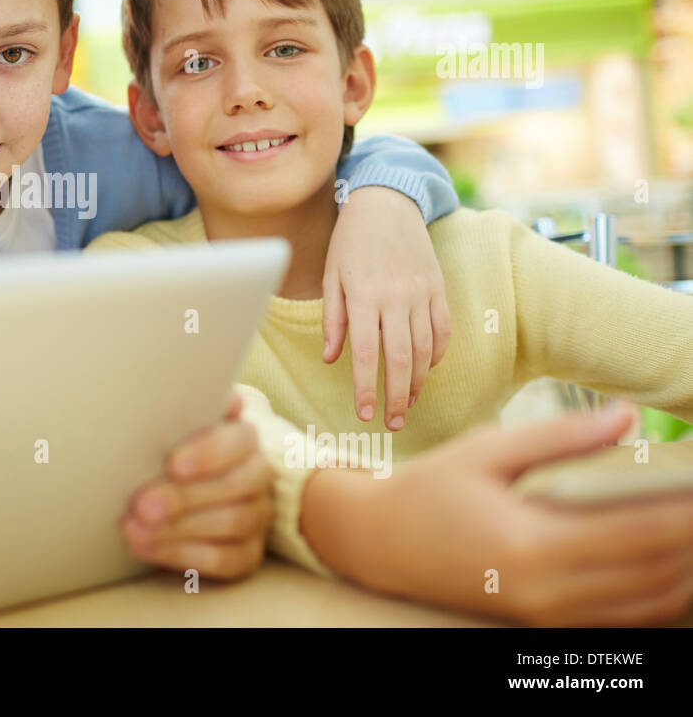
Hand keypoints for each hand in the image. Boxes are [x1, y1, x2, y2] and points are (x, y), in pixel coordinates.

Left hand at [121, 391, 273, 579]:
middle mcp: (258, 474)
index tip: (172, 464)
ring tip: (134, 529)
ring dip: (178, 529)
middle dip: (184, 497)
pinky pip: (227, 560)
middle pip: (235, 485)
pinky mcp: (248, 551)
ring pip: (232, 523)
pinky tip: (146, 548)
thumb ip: (179, 411)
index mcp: (242, 437)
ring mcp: (258, 515)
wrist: (171, 484)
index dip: (208, 452)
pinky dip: (183, 554)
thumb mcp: (171, 426)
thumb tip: (210, 399)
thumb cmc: (169, 446)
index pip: (239, 440)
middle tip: (141, 505)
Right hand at [302, 404, 692, 624]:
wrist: (377, 543)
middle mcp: (545, 591)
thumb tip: (628, 417)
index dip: (686, 511)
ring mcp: (546, 614)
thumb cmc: (429, 489)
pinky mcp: (544, 622)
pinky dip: (659, 593)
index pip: (640, 534)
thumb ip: (558, 436)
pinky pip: (624, 618)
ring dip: (684, 570)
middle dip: (692, 539)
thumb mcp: (486, 450)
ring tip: (691, 527)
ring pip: (650, 604)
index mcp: (531, 543)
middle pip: (657, 574)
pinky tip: (668, 561)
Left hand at [322, 186, 450, 430]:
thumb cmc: (351, 241)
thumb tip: (332, 360)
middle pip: (401, 359)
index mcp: (364, 296)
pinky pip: (443, 330)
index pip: (365, 353)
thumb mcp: (331, 275)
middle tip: (390, 424)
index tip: (365, 414)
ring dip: (418, 382)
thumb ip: (333, 319)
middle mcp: (396, 297)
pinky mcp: (438, 288)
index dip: (366, 388)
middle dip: (397, 396)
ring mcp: (422, 293)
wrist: (388, 202)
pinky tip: (425, 371)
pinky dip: (436, 355)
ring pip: (425, 349)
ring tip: (407, 405)